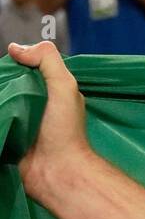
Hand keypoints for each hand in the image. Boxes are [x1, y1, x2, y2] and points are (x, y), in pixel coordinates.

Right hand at [4, 42, 92, 204]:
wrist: (57, 170)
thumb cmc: (64, 129)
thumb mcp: (64, 86)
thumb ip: (47, 60)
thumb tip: (15, 48)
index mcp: (45, 90)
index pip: (18, 68)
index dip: (10, 65)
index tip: (5, 66)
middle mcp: (29, 103)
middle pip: (5, 83)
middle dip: (0, 82)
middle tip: (3, 90)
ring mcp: (15, 119)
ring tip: (0, 100)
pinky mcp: (3, 134)